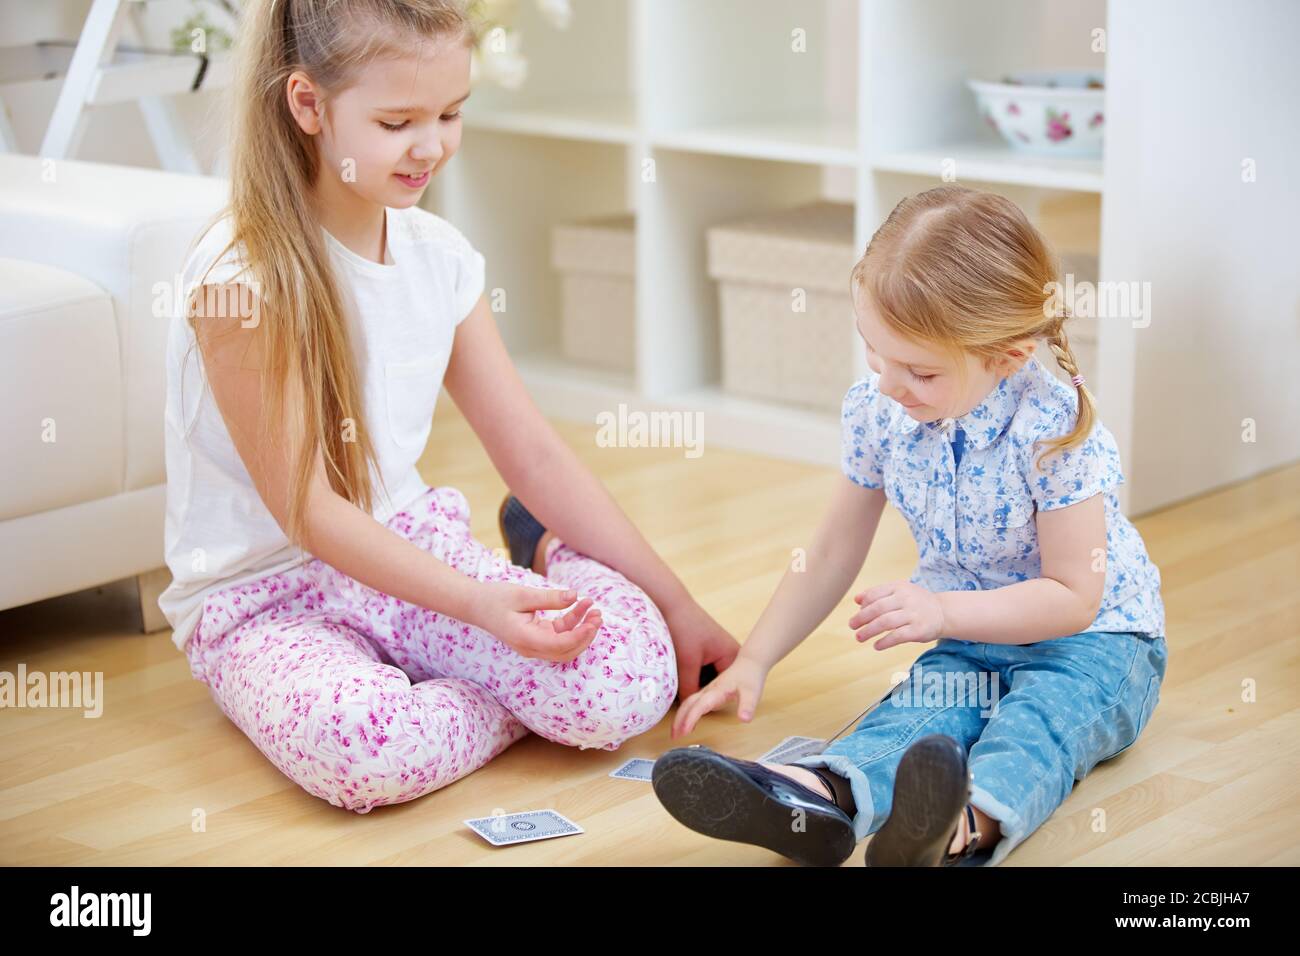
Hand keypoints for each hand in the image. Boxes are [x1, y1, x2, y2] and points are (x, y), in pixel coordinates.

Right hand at [471, 581, 601, 661]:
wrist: (476, 605)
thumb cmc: (496, 598)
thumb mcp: (523, 594)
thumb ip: (549, 598)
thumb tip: (575, 596)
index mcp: (525, 639)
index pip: (560, 645)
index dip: (580, 635)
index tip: (593, 620)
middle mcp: (531, 648)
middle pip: (566, 651)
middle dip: (586, 635)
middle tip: (598, 615)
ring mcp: (534, 645)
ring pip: (565, 644)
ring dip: (581, 629)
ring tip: (593, 609)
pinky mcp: (537, 637)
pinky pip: (559, 634)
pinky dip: (572, 622)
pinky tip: (580, 605)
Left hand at [662, 599, 741, 699]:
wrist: (670, 602)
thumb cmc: (683, 628)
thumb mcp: (686, 663)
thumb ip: (689, 689)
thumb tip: (688, 712)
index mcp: (732, 656)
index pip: (725, 691)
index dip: (708, 702)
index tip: (691, 708)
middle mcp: (729, 654)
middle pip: (716, 685)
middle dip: (699, 692)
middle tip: (680, 697)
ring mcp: (717, 651)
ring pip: (706, 678)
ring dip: (692, 682)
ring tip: (676, 684)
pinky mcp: (705, 648)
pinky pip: (700, 669)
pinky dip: (689, 673)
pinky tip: (676, 673)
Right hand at [670, 655, 767, 738]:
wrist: (749, 663)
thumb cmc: (750, 677)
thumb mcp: (752, 692)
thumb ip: (747, 706)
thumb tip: (744, 720)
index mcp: (717, 690)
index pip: (700, 705)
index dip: (691, 718)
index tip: (684, 731)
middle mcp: (709, 690)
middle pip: (688, 704)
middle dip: (679, 719)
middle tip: (674, 736)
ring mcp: (707, 690)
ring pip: (688, 702)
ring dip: (680, 716)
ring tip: (675, 732)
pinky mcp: (709, 692)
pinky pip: (693, 702)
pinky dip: (686, 712)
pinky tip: (686, 721)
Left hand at [849, 581, 945, 649]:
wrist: (944, 612)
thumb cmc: (916, 602)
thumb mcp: (900, 591)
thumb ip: (878, 594)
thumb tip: (856, 600)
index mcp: (899, 587)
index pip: (875, 594)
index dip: (863, 604)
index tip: (857, 613)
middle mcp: (906, 599)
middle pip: (878, 608)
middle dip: (861, 618)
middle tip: (852, 626)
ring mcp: (913, 614)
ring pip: (885, 622)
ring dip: (869, 631)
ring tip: (859, 637)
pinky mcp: (918, 630)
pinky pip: (897, 636)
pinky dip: (884, 642)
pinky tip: (876, 646)